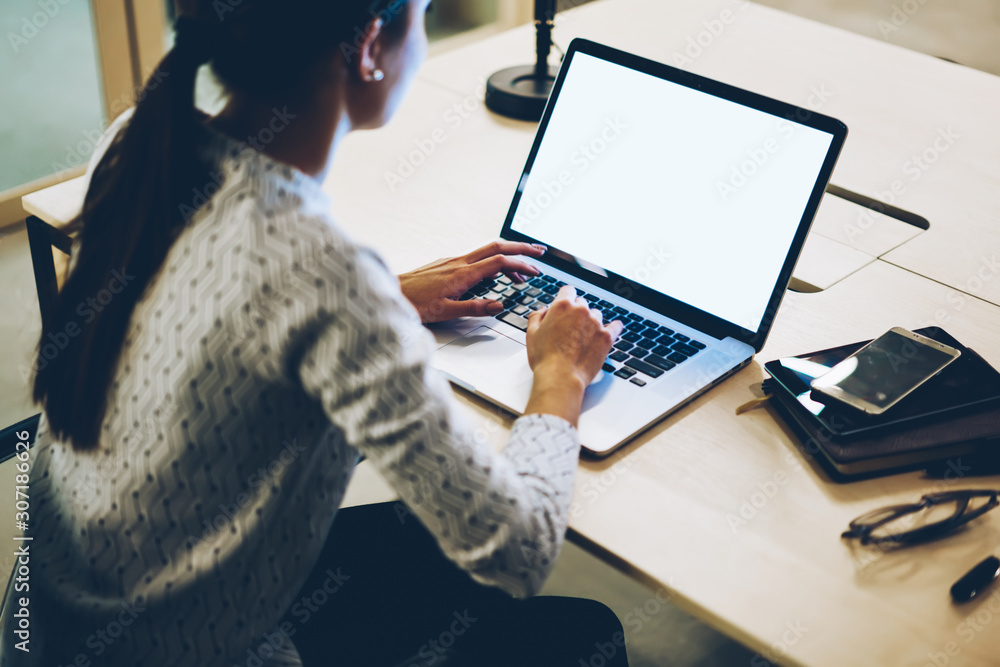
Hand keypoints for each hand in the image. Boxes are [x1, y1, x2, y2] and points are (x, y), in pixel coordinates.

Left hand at [399, 241, 546, 322]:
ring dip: (508, 254)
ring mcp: (452, 260)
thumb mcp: (446, 313)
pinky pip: (475, 256)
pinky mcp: (446, 263)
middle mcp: (458, 262)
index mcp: (462, 274)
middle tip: (540, 251)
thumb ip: (475, 308)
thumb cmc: (413, 304)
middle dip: (521, 247)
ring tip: (521, 269)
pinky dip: (491, 260)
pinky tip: (494, 272)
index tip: (535, 271)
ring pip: (486, 250)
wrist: (389, 292)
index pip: (499, 262)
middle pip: (497, 246)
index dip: (521, 264)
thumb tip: (500, 305)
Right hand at [523, 286, 624, 425]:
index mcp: (562, 306)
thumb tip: (543, 311)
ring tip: (583, 337)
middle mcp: (581, 310)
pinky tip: (612, 328)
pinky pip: (615, 326)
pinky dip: (613, 327)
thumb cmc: (545, 358)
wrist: (561, 378)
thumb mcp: (531, 334)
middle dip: (576, 312)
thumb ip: (537, 316)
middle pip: (582, 303)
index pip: (568, 291)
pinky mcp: (607, 337)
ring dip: (591, 321)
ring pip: (596, 314)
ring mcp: (596, 323)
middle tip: (570, 327)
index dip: (565, 298)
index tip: (565, 305)